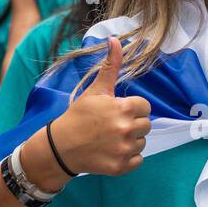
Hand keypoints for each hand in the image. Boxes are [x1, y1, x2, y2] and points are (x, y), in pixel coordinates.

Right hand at [48, 37, 150, 176]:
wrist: (61, 146)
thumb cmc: (79, 115)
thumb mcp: (95, 90)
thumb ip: (110, 66)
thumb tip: (115, 39)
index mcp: (124, 108)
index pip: (145, 107)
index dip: (132, 108)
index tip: (117, 111)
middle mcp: (126, 129)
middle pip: (146, 125)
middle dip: (132, 124)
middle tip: (112, 125)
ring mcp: (124, 149)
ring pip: (142, 142)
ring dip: (131, 141)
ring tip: (111, 138)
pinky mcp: (121, 167)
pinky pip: (138, 160)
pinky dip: (128, 158)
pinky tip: (112, 151)